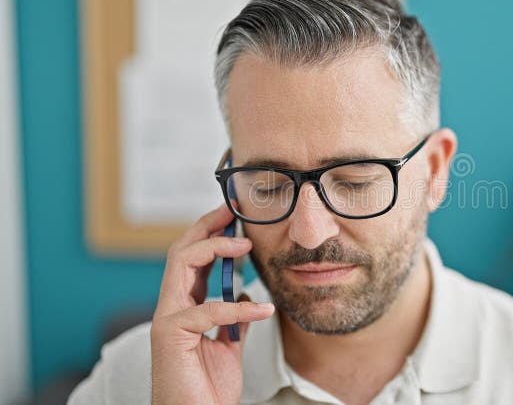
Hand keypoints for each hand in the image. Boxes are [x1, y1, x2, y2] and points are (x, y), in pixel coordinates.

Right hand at [150, 204, 274, 404]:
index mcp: (184, 307)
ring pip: (181, 265)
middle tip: (232, 210)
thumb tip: (246, 294)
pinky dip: (239, 309)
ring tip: (245, 245)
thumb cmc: (207, 389)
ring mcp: (166, 320)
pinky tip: (263, 310)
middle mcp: (170, 308)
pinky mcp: (170, 337)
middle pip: (180, 251)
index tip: (233, 215)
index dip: (210, 234)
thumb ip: (234, 319)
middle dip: (206, 226)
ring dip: (214, 248)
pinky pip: (207, 311)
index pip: (192, 259)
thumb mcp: (229, 346)